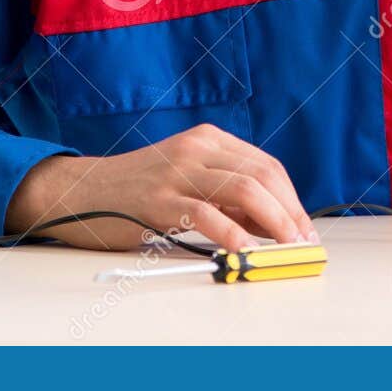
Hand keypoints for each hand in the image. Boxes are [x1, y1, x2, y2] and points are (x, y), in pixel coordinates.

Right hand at [5, 124, 317, 251]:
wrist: (85, 190)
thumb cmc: (141, 190)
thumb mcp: (189, 178)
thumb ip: (228, 195)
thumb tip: (276, 224)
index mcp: (209, 140)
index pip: (267, 166)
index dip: (292, 200)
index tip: (305, 228)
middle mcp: (198, 149)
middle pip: (263, 175)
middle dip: (290, 212)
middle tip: (303, 242)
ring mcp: (178, 172)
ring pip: (244, 190)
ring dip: (274, 222)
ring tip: (285, 247)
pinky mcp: (159, 199)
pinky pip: (206, 214)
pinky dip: (233, 233)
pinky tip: (245, 250)